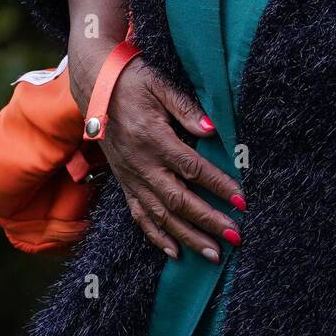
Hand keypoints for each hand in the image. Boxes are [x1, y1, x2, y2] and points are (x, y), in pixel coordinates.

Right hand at [67, 32, 244, 262]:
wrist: (94, 86)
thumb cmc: (132, 81)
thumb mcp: (160, 85)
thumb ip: (186, 108)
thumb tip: (213, 131)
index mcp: (153, 139)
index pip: (192, 169)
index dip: (218, 186)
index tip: (241, 200)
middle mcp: (141, 164)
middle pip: (179, 201)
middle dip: (209, 221)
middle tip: (234, 236)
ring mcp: (131, 177)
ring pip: (161, 216)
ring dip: (188, 237)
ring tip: (213, 254)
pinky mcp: (124, 183)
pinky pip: (139, 216)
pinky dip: (156, 237)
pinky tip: (175, 253)